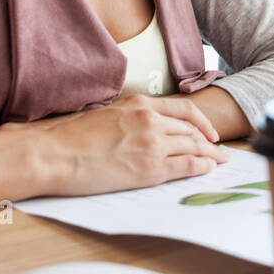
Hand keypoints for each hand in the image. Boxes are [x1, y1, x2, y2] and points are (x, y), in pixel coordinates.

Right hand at [0, 94, 227, 194]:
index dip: (202, 121)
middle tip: (220, 150)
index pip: (183, 109)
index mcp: (138, 104)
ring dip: (212, 155)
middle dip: (209, 141)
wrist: (52, 154)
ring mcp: (152, 143)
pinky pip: (187, 165)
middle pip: (192, 130)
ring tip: (221, 162)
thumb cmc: (67, 138)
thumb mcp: (104, 115)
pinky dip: (202, 167)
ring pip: (194, 146)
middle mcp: (150, 120)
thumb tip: (135, 130)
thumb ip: (127, 119)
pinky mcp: (150, 168)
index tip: (208, 132)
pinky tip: (208, 170)